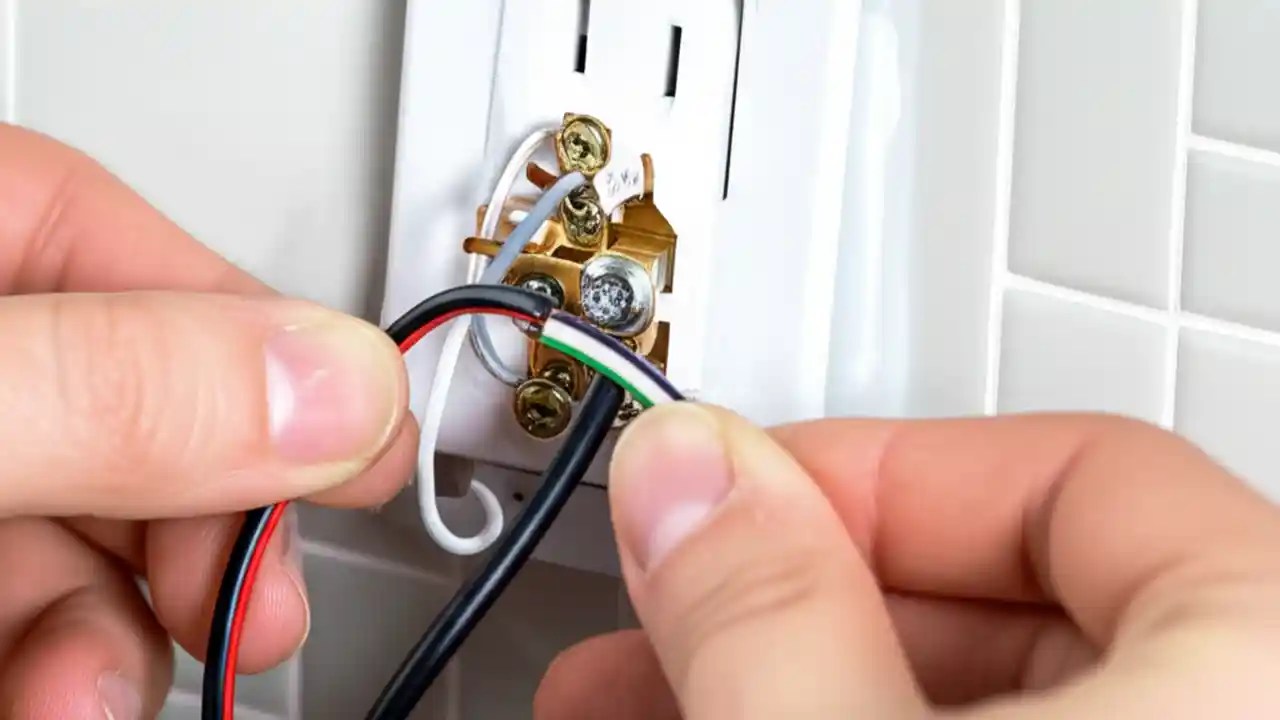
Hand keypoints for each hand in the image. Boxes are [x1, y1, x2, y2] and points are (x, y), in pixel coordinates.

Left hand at [0, 125, 415, 717]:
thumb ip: (118, 389)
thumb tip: (338, 388)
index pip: (139, 252)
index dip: (274, 352)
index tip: (365, 451)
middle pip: (137, 414)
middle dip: (211, 530)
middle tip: (252, 604)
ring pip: (86, 536)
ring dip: (128, 636)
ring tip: (92, 698)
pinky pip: (21, 612)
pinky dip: (58, 672)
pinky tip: (52, 704)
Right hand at [536, 405, 1279, 717]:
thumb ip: (769, 610)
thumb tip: (689, 474)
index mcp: (1265, 672)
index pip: (1088, 474)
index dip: (874, 467)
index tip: (736, 495)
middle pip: (1018, 599)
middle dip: (796, 594)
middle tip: (665, 614)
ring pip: (981, 706)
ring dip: (794, 680)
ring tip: (645, 703)